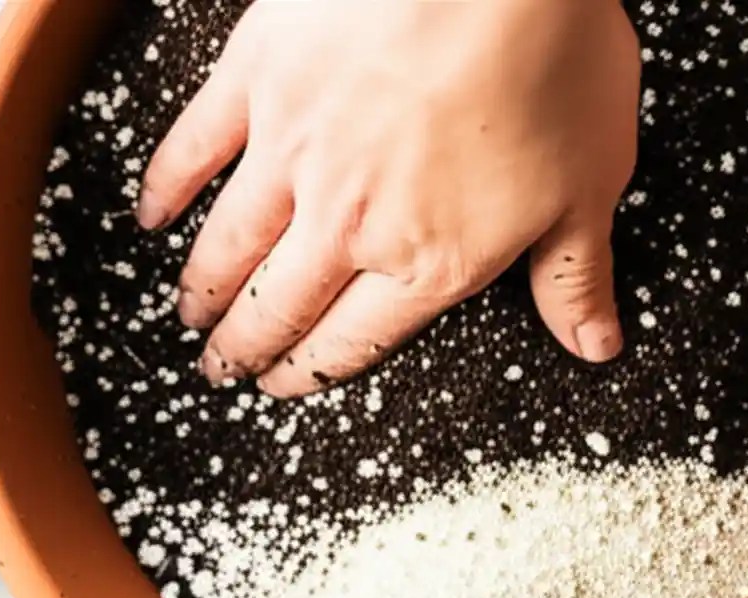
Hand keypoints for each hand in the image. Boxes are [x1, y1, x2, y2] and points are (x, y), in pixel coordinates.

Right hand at [138, 0, 639, 396]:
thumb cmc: (550, 62)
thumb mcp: (590, 185)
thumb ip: (575, 275)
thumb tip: (594, 343)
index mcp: (430, 260)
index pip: (354, 341)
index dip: (311, 372)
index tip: (283, 386)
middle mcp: (349, 224)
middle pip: (280, 306)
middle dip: (245, 349)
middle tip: (220, 370)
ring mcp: (293, 155)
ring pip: (231, 247)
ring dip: (204, 290)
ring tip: (189, 315)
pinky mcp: (257, 81)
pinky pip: (195, 151)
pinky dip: (166, 188)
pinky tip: (153, 214)